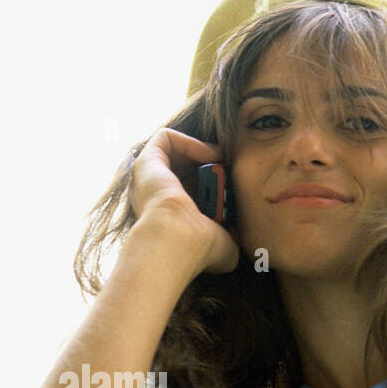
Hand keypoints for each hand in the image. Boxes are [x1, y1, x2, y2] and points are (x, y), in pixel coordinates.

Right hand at [129, 128, 240, 276]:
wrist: (177, 240)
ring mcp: (148, 179)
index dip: (209, 182)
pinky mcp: (146, 162)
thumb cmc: (198, 249)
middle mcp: (154, 197)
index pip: (188, 192)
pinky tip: (209, 154)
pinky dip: (189, 141)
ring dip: (199, 149)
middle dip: (206, 163)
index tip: (229, 183)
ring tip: (220, 157)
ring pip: (172, 152)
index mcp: (167, 218)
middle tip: (226, 167)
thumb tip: (240, 233)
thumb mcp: (224, 245)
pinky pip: (165, 138)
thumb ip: (231, 237)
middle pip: (181, 169)